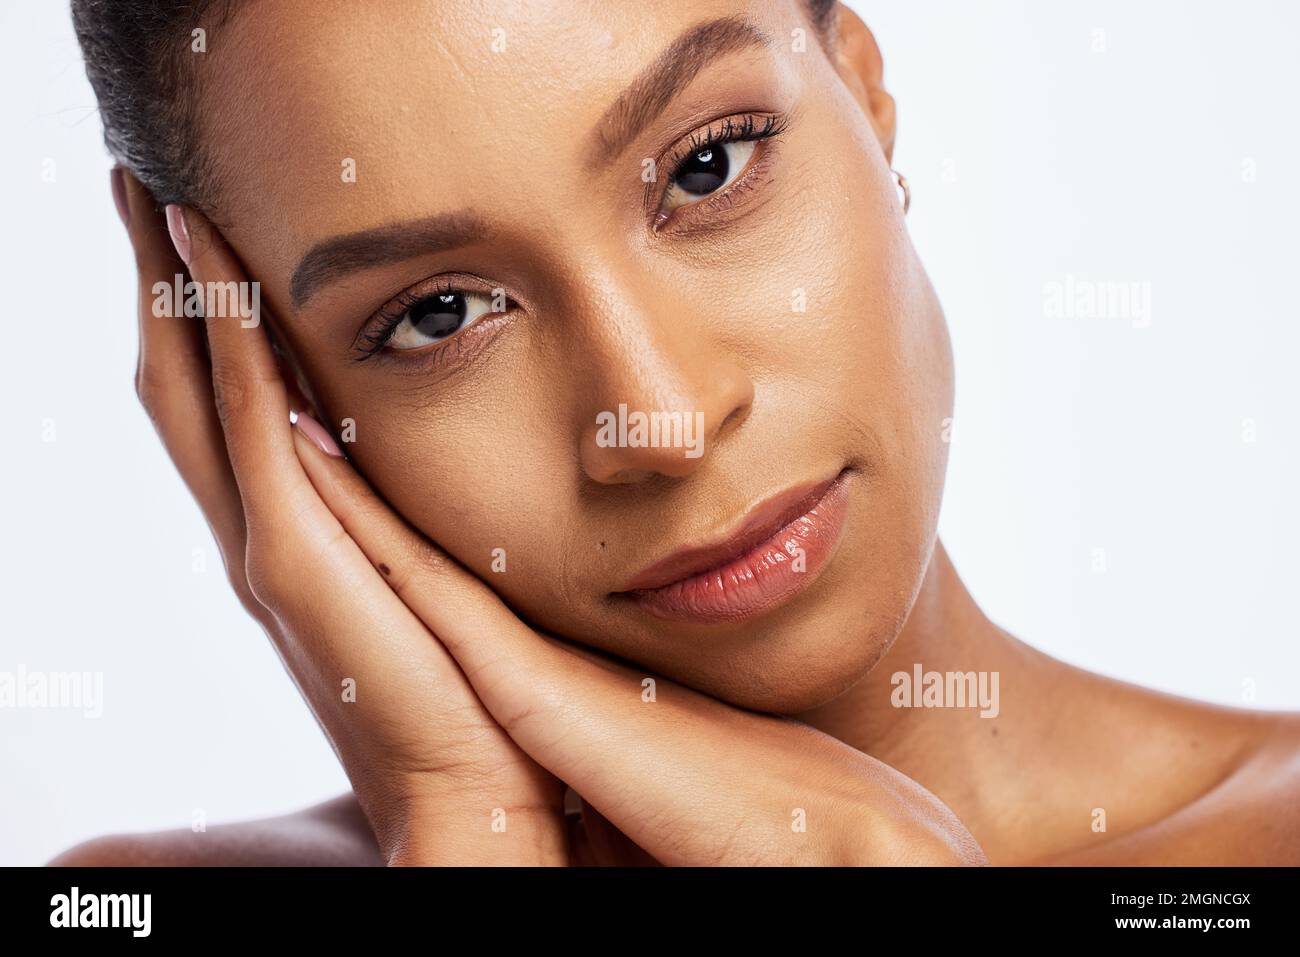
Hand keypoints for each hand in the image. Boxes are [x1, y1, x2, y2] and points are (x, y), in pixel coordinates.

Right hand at [119, 171, 567, 864]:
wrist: (474, 801)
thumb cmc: (465, 708)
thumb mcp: (426, 590)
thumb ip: (398, 529)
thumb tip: (410, 466)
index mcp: (294, 542)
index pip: (224, 408)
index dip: (196, 319)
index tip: (192, 230)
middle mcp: (265, 539)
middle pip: (184, 387)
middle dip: (161, 283)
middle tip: (143, 182)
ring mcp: (272, 554)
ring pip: (194, 399)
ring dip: (177, 294)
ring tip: (158, 197)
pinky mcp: (298, 572)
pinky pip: (252, 439)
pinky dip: (229, 354)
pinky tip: (222, 276)